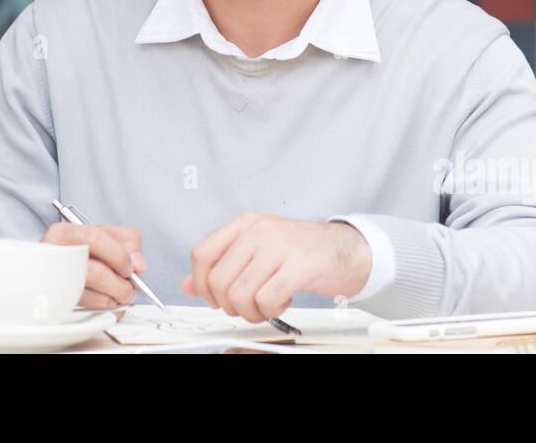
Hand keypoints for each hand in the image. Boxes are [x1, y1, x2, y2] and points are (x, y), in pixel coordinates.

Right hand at [41, 221, 144, 320]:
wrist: (57, 265)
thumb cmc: (82, 248)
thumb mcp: (105, 234)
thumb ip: (127, 240)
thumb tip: (138, 264)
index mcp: (66, 233)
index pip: (94, 238)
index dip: (117, 255)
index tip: (129, 268)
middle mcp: (56, 255)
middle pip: (94, 272)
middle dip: (119, 285)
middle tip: (129, 290)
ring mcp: (54, 279)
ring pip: (88, 295)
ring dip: (112, 299)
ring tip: (121, 297)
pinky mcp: (57, 300)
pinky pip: (84, 309)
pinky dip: (103, 310)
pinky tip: (109, 304)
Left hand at [179, 213, 371, 322]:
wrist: (347, 249)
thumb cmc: (301, 251)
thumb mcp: (257, 250)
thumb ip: (223, 265)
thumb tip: (188, 285)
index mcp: (244, 224)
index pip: (202, 253)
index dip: (201, 283)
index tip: (214, 298)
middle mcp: (259, 231)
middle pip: (218, 279)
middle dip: (228, 305)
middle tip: (246, 307)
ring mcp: (279, 246)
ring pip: (241, 294)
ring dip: (250, 312)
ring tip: (265, 306)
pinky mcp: (300, 266)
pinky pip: (267, 299)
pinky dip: (271, 310)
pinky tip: (282, 302)